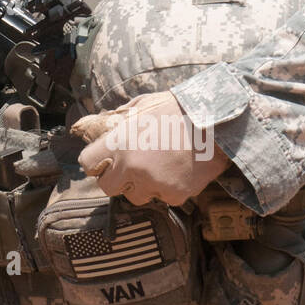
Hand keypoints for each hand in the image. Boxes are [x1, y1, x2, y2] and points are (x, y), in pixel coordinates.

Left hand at [74, 91, 230, 205]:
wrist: (217, 122)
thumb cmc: (179, 108)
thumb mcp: (144, 104)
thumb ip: (122, 117)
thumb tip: (107, 123)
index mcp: (119, 142)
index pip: (88, 162)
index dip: (95, 161)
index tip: (103, 160)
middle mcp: (131, 167)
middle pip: (108, 187)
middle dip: (116, 178)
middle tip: (129, 168)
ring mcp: (153, 183)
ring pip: (136, 196)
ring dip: (142, 186)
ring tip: (158, 167)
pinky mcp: (175, 194)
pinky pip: (164, 199)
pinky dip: (168, 190)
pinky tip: (178, 171)